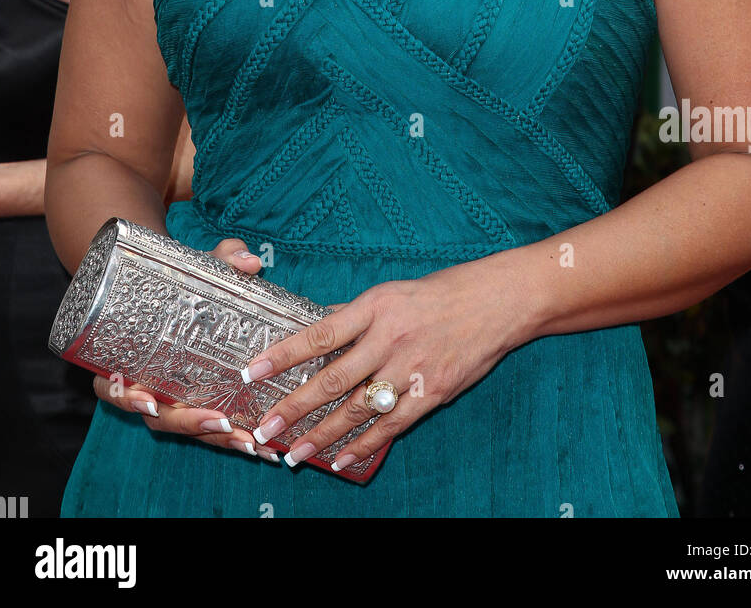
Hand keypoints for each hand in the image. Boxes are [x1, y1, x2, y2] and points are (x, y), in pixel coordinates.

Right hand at [91, 237, 279, 461]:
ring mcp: (171, 397)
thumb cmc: (184, 279)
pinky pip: (209, 427)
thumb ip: (223, 257)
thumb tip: (247, 261)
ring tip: (250, 443)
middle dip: (188, 424)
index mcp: (128, 355)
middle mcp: (145, 384)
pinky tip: (261, 446)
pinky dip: (232, 438)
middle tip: (221, 424)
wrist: (186, 290)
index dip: (125, 396)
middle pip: (157, 417)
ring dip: (216, 438)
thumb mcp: (200, 265)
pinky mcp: (198, 403)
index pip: (112, 385)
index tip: (147, 400)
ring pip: (185, 427)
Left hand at [242, 252, 534, 470]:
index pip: (320, 334)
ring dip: (323, 434)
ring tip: (295, 453)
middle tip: (265, 428)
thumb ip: (358, 316)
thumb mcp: (393, 292)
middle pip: (333, 380)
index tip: (253, 371)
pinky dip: (364, 444)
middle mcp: (390, 337)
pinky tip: (341, 458)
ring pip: (358, 409)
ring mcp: (411, 368)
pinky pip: (391, 425)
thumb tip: (320, 329)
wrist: (497, 301)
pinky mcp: (432, 392)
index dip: (284, 354)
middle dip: (294, 408)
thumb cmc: (442, 292)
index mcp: (375, 306)